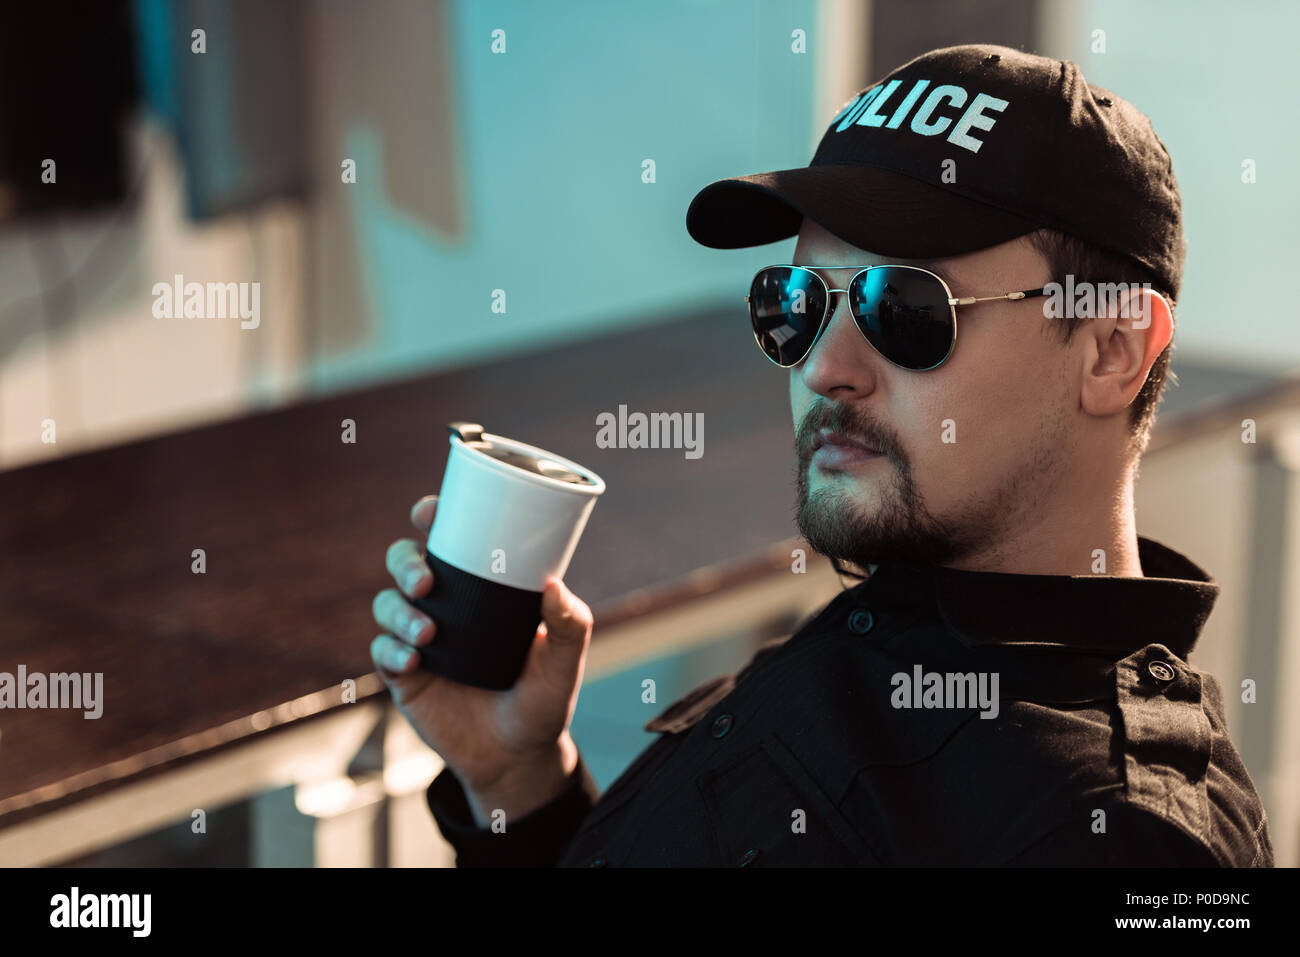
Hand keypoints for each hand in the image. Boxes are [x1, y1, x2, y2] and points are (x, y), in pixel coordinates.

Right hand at [370, 495, 593, 819]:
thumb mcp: (563, 661)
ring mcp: (421, 639)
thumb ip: (569, 624)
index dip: (433, 517)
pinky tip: (413, 662)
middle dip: (405, 562)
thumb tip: (555, 585)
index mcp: (480, 587)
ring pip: (387, 604)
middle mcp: (446, 605)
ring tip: (427, 634)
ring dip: (398, 611)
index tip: (432, 512)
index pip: (449, 539)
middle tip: (426, 581)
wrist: (519, 755)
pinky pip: (383, 652)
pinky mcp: (404, 676)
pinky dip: (392, 652)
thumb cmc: (544, 698)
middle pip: (405, 562)